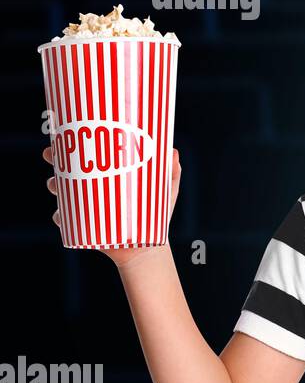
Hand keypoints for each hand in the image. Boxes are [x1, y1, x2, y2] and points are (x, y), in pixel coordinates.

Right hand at [44, 145, 181, 268]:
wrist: (148, 246)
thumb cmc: (158, 214)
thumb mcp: (167, 190)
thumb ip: (172, 172)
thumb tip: (174, 152)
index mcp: (106, 175)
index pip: (86, 155)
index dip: (70, 145)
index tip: (62, 137)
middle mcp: (91, 189)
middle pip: (65, 170)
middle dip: (54, 160)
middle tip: (52, 155)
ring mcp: (84, 208)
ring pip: (61, 193)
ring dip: (54, 185)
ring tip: (58, 184)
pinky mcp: (82, 228)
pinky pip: (64, 221)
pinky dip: (60, 216)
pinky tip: (62, 214)